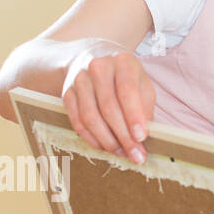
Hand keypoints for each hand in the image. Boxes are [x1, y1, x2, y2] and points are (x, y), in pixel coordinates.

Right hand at [61, 43, 154, 162]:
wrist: (92, 58)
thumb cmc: (124, 77)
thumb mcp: (142, 85)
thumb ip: (145, 108)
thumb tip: (143, 137)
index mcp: (122, 62)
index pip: (127, 91)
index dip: (134, 117)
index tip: (141, 138)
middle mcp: (98, 67)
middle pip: (109, 108)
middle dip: (124, 137)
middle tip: (136, 155)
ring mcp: (80, 79)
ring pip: (91, 117)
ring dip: (107, 141)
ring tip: (122, 153)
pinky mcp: (67, 93)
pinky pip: (77, 121)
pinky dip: (91, 138)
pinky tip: (104, 147)